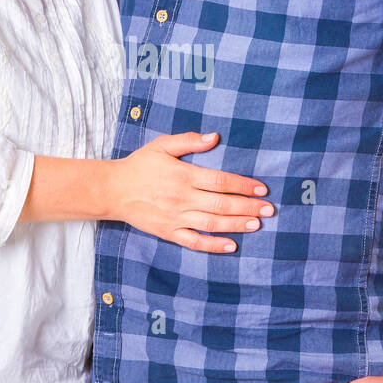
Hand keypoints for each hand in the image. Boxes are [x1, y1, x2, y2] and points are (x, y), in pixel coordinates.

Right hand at [108, 130, 273, 252]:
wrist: (113, 190)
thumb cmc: (139, 165)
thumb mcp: (161, 145)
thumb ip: (189, 140)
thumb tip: (215, 137)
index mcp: (183, 175)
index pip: (220, 181)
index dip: (243, 185)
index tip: (261, 188)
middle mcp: (182, 198)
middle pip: (221, 204)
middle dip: (248, 207)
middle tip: (269, 209)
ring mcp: (176, 217)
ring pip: (212, 223)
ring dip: (236, 224)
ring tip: (257, 224)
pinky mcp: (169, 232)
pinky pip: (194, 241)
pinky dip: (214, 245)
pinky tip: (232, 246)